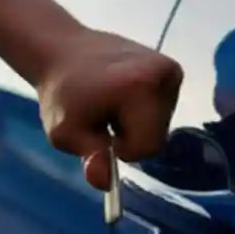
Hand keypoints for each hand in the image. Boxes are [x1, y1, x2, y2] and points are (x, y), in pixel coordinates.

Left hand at [36, 29, 182, 190]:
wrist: (62, 50)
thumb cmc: (62, 93)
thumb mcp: (66, 132)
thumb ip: (90, 156)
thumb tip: (105, 183)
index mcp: (141, 86)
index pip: (147, 147)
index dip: (122, 150)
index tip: (101, 132)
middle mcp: (164, 73)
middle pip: (158, 138)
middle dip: (131, 138)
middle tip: (103, 118)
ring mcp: (170, 69)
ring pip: (162, 126)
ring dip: (137, 125)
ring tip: (110, 103)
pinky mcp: (172, 69)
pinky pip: (163, 110)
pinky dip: (144, 112)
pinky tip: (122, 95)